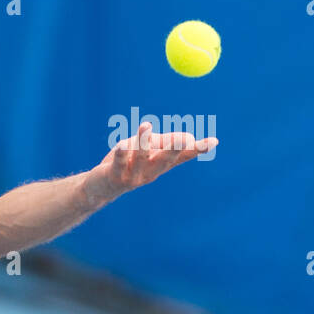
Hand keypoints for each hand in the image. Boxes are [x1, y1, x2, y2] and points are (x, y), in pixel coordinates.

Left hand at [87, 121, 217, 203]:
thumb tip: (187, 138)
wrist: (100, 188)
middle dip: (174, 148)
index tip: (214, 141)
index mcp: (160, 164)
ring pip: (141, 158)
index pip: (182, 156)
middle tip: (185, 138)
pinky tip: (122, 145)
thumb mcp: (146, 152)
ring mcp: (134, 176)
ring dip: (144, 142)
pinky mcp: (116, 176)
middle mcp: (151, 172)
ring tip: (146, 126)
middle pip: (166, 160)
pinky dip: (122, 154)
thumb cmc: (126, 164)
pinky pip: (120, 164)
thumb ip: (163, 143)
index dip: (197, 149)